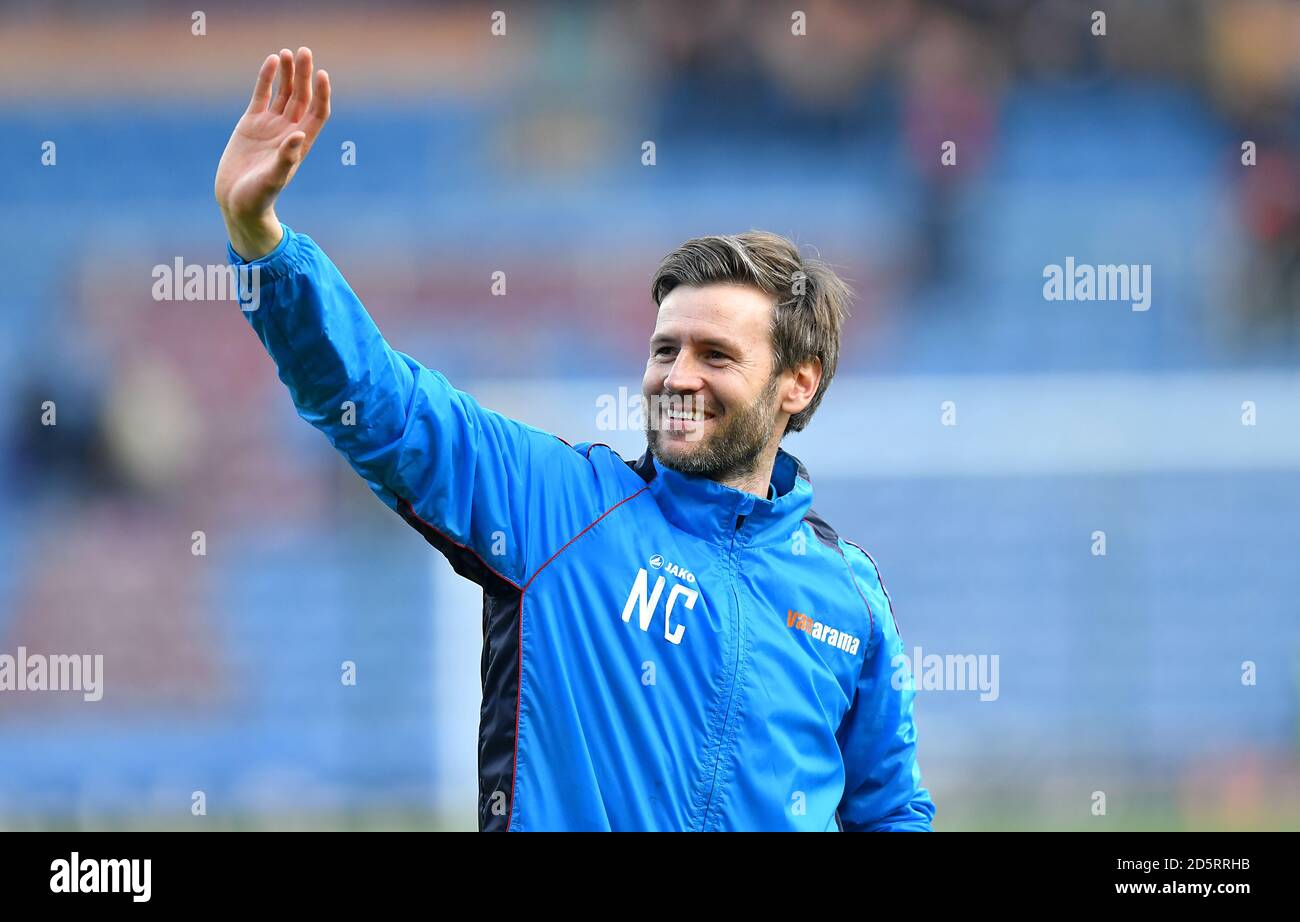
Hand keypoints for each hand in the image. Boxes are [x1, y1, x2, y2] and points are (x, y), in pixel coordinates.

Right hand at [215, 47, 330, 258]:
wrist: (236, 202)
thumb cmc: (259, 197)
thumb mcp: (273, 179)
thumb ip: (286, 159)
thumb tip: (299, 136)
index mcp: (301, 145)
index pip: (318, 113)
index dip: (322, 94)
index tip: (322, 74)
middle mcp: (289, 132)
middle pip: (302, 97)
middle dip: (304, 75)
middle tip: (304, 51)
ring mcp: (270, 126)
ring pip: (284, 93)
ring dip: (288, 73)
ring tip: (288, 52)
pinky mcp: (251, 123)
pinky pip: (262, 95)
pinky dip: (266, 79)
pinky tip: (271, 61)